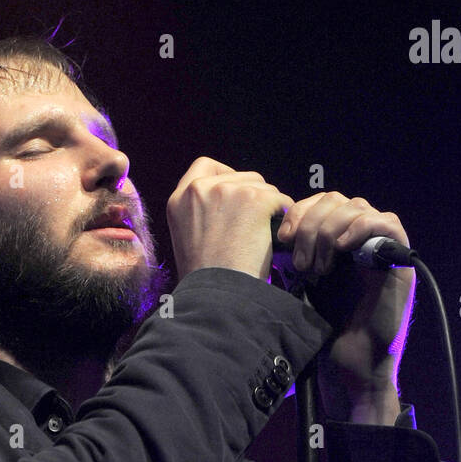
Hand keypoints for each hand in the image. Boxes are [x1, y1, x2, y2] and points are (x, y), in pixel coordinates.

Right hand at [168, 157, 293, 280]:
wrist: (217, 295)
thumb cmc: (206, 279)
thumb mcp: (187, 239)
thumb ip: (200, 214)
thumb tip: (229, 205)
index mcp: (178, 199)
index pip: (204, 166)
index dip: (225, 175)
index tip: (236, 192)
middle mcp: (200, 189)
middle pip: (239, 175)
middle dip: (252, 195)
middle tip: (255, 224)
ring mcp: (227, 191)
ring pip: (262, 186)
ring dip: (267, 207)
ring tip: (262, 237)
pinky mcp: (253, 199)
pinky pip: (278, 199)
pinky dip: (282, 215)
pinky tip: (277, 237)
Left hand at [276, 192, 414, 421]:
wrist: (348, 364)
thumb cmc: (324, 331)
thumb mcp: (301, 283)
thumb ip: (295, 254)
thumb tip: (274, 228)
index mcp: (336, 240)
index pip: (320, 202)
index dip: (300, 212)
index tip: (283, 238)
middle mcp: (360, 239)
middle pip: (337, 200)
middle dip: (311, 223)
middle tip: (299, 260)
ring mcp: (382, 247)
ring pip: (358, 207)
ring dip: (330, 231)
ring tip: (317, 267)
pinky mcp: (400, 260)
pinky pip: (387, 223)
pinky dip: (361, 227)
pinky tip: (341, 249)